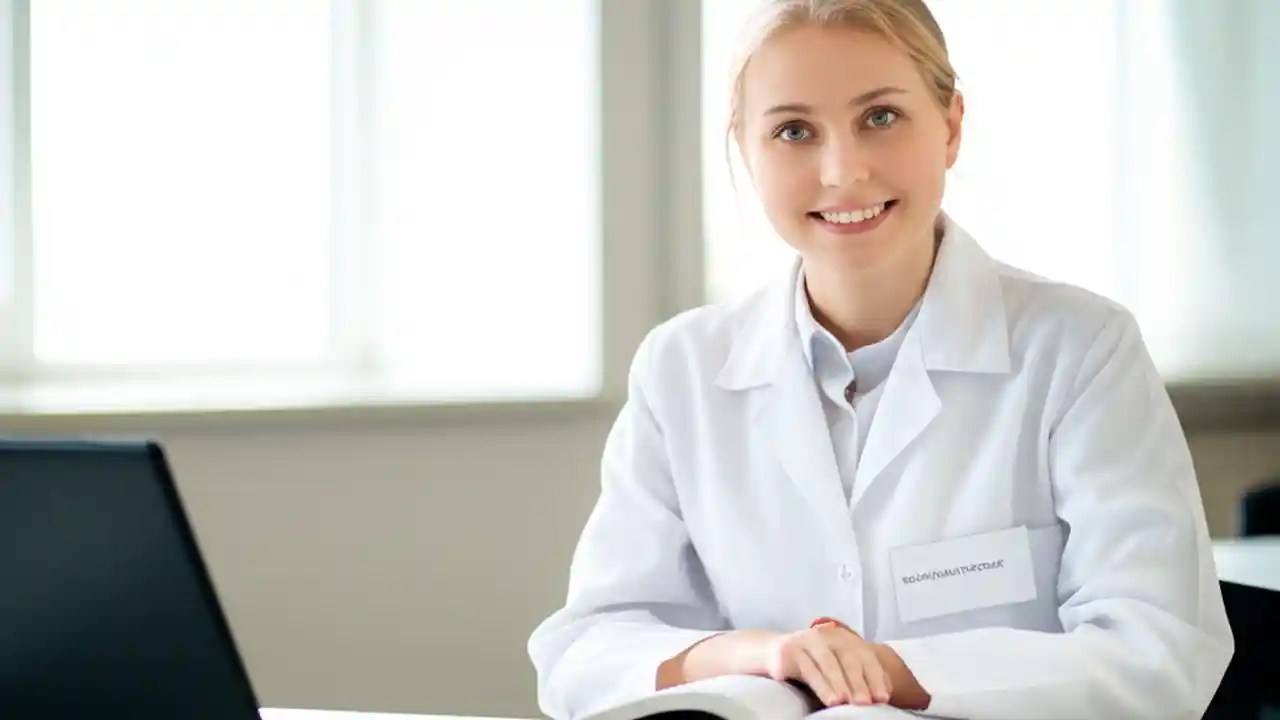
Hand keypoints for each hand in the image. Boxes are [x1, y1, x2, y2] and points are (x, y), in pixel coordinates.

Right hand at [760, 623, 891, 707]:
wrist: (776, 652)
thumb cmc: (814, 663)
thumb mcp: (838, 665)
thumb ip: (859, 673)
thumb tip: (885, 691)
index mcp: (844, 637)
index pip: (865, 655)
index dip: (876, 676)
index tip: (883, 697)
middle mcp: (828, 635)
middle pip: (848, 658)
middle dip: (859, 682)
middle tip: (866, 703)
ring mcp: (808, 640)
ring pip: (828, 662)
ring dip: (840, 684)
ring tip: (847, 703)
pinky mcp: (790, 650)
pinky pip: (809, 669)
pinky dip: (822, 685)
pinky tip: (830, 699)